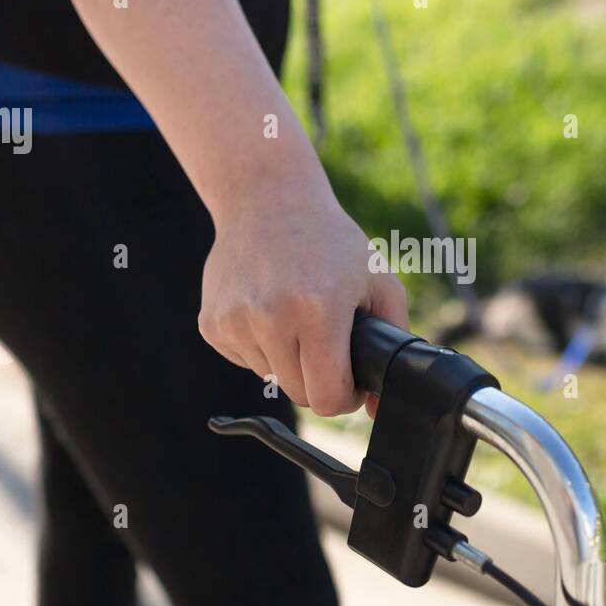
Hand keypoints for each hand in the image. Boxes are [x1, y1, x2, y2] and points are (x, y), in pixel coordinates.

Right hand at [198, 179, 407, 416]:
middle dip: (318, 378)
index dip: (345, 397)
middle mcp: (271, 318)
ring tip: (295, 314)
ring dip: (287, 359)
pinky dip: (260, 346)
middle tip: (327, 343)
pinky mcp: (211, 324)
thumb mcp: (379, 280)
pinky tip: (268, 308)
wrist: (268, 200)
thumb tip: (376, 405)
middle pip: (299, 394)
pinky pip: (244, 360)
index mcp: (318, 310)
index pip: (328, 398)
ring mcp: (235, 322)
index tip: (349, 379)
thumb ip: (394, 340)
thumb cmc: (331, 241)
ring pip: (271, 378)